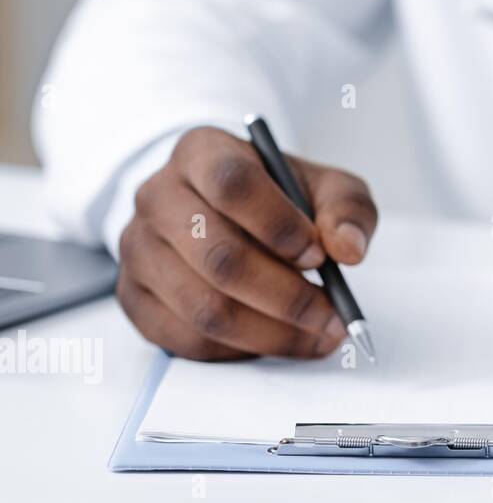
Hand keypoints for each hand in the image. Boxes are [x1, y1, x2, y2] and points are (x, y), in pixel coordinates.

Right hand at [117, 126, 378, 359]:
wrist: (230, 214)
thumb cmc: (282, 198)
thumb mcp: (326, 187)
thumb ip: (347, 210)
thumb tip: (348, 249)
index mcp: (202, 151)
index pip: (231, 183)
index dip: (278, 224)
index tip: (318, 255)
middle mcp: (157, 196)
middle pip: (218, 256)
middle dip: (286, 295)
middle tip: (331, 313)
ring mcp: (137, 249)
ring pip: (203, 307)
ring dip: (271, 332)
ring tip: (317, 333)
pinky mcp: (133, 297)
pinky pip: (185, 339)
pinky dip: (240, 351)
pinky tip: (276, 339)